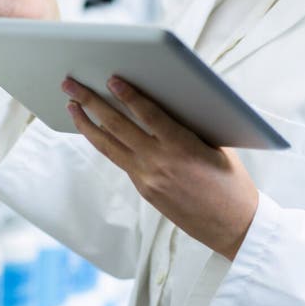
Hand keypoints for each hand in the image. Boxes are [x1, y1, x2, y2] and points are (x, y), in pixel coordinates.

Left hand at [62, 75, 258, 260]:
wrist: (232, 226)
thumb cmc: (232, 182)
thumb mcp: (217, 145)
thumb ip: (189, 124)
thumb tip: (166, 99)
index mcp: (181, 147)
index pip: (148, 114)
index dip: (128, 95)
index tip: (111, 78)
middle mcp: (158, 162)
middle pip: (116, 126)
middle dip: (91, 102)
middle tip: (71, 84)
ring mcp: (147, 178)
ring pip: (108, 146)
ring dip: (87, 123)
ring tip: (72, 105)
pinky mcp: (144, 190)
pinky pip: (120, 159)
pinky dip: (104, 141)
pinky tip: (94, 129)